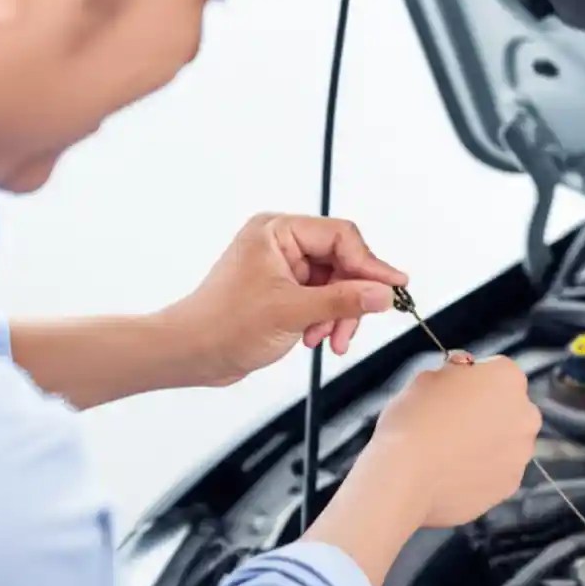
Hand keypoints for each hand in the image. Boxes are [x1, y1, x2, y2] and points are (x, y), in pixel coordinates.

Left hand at [164, 213, 406, 386]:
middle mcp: (280, 244)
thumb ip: (342, 300)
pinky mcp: (282, 291)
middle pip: (341, 262)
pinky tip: (315, 338)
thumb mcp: (291, 312)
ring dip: (338, 314)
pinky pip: (320, 299)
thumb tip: (381, 293)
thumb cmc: (222, 325)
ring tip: (329, 338)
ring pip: (334, 284)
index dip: (370, 264)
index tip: (393, 287)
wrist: (191, 353)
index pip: (340, 236)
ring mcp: (281, 268)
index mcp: (276, 231)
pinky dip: (324, 319)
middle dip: (350, 297)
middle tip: (355, 325)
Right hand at [368, 355, 540, 525]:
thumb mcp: (427, 377)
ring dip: (485, 442)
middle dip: (486, 411)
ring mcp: (521, 453)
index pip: (495, 370)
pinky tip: (452, 472)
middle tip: (451, 421)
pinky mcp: (510, 484)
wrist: (405, 474)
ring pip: (505, 441)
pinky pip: (497, 471)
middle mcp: (525, 414)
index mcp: (507, 377)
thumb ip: (454, 371)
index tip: (451, 391)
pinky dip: (481, 470)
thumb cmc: (413, 419)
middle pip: (508, 407)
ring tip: (448, 451)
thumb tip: (462, 371)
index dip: (471, 379)